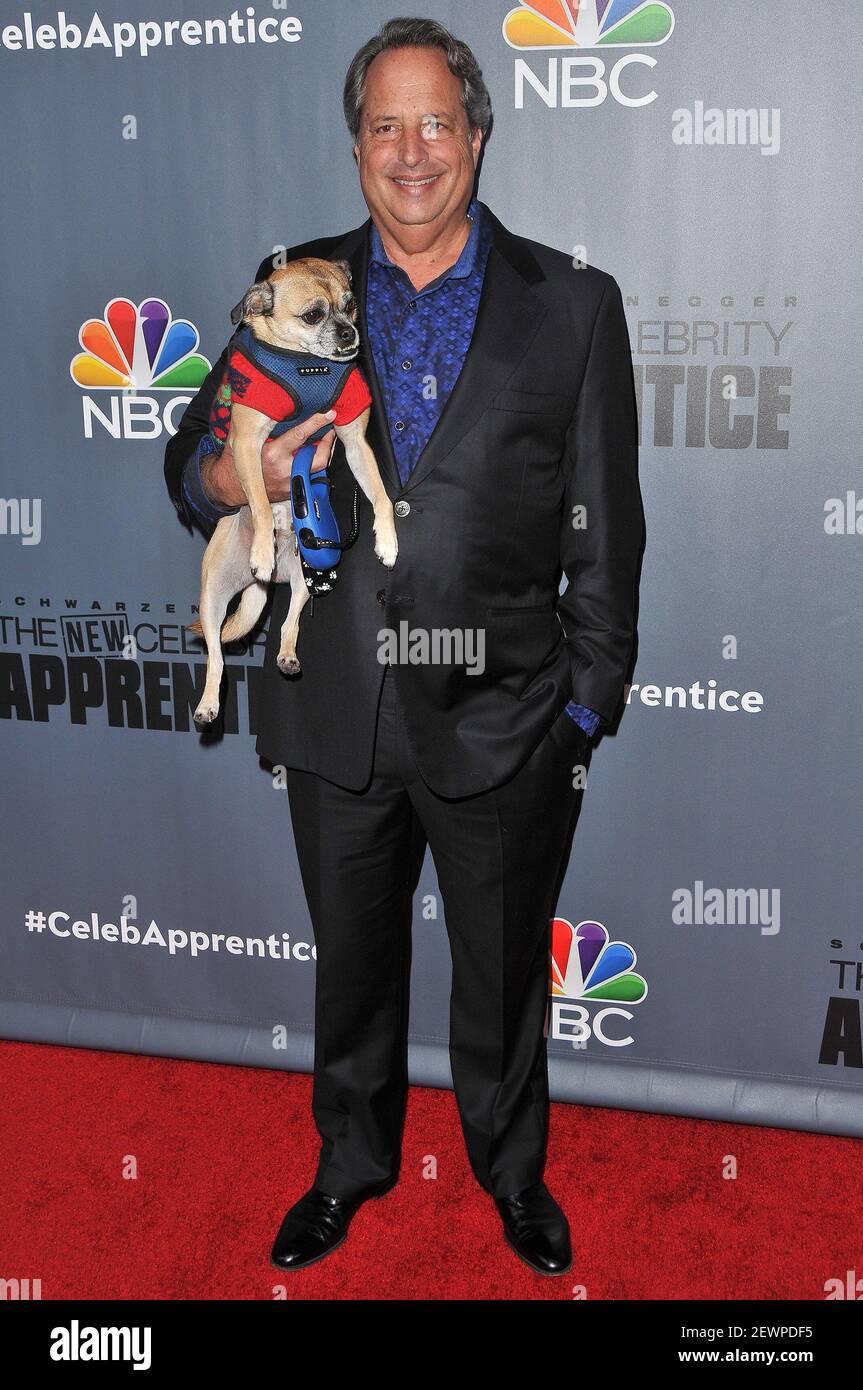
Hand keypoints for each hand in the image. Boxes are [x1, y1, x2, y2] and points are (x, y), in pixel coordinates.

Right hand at [200, 411, 337, 508]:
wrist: (230, 486)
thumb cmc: (237, 458)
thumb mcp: (246, 437)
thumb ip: (260, 423)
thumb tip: (270, 400)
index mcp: (272, 453)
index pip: (300, 435)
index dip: (316, 423)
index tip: (329, 414)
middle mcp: (284, 470)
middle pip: (319, 458)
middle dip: (327, 444)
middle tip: (329, 431)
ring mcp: (290, 483)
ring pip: (318, 470)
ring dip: (323, 455)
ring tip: (323, 442)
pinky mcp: (291, 492)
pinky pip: (310, 477)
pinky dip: (313, 466)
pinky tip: (312, 456)